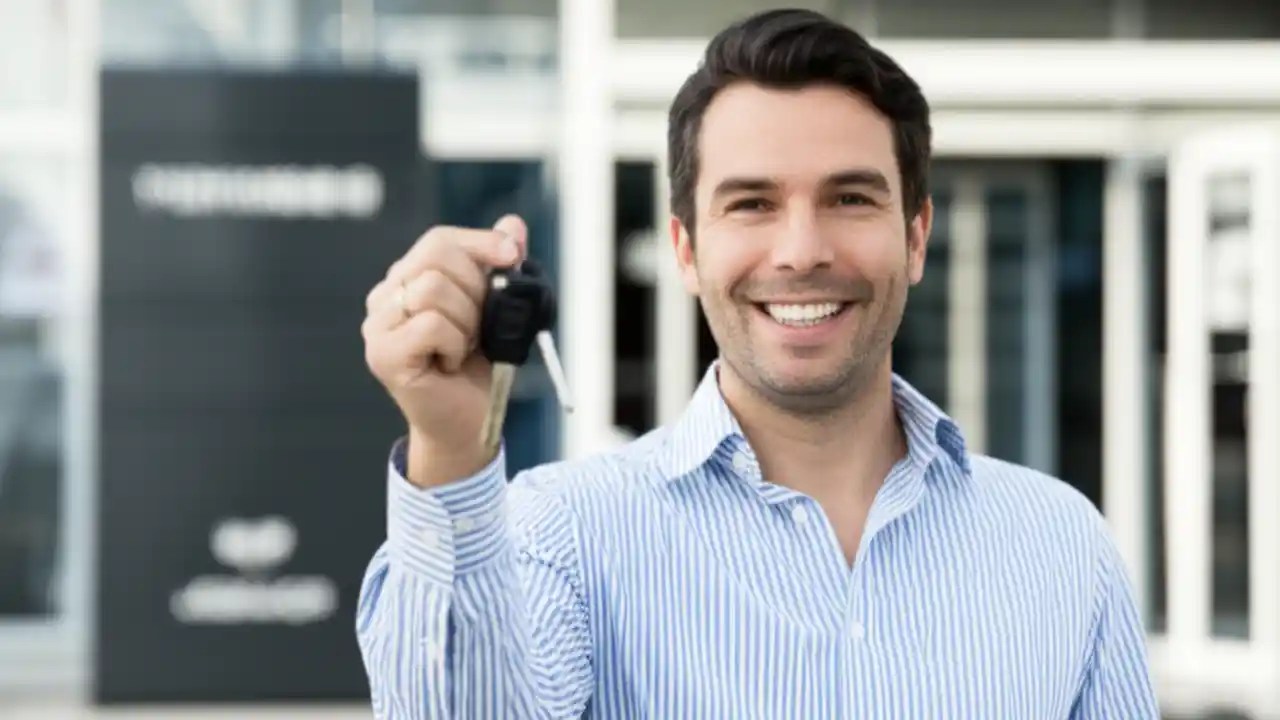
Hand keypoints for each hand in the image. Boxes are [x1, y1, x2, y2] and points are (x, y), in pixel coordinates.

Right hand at [362, 215, 526, 485]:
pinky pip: (431, 324)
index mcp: (407, 279)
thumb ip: (500, 265)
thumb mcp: (498, 308)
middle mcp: (384, 298)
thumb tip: (512, 224)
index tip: (512, 256)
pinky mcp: (383, 354)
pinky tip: (450, 362)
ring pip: (434, 290)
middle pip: (437, 258)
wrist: (469, 423)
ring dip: (467, 321)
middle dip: (475, 290)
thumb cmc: (479, 366)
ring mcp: (377, 327)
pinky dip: (455, 343)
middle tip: (480, 325)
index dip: (480, 242)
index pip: (439, 240)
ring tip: (463, 346)